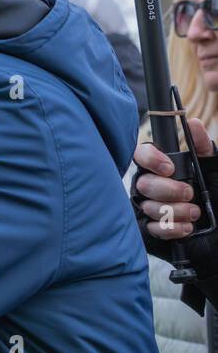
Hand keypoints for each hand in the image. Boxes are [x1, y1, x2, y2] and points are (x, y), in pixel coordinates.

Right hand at [133, 117, 212, 239]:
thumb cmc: (217, 195)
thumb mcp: (213, 168)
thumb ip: (203, 147)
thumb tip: (193, 124)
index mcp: (162, 167)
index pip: (141, 155)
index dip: (150, 159)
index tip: (169, 168)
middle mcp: (152, 185)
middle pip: (143, 182)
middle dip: (167, 189)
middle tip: (189, 193)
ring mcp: (150, 206)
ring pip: (147, 206)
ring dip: (174, 210)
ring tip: (195, 213)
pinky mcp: (152, 229)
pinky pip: (151, 228)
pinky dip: (171, 228)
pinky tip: (187, 227)